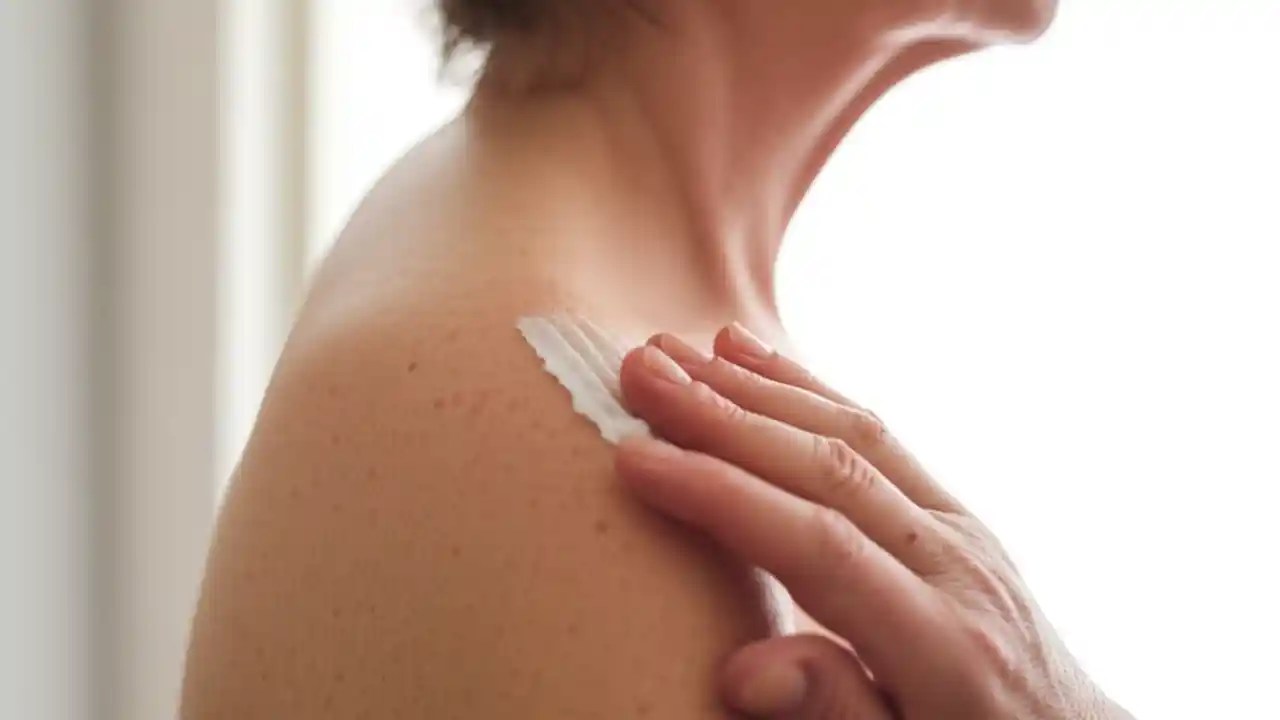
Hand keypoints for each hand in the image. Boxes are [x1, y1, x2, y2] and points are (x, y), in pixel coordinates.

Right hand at [614, 324, 1131, 719]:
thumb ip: (837, 713)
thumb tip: (744, 670)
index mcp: (944, 642)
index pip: (818, 545)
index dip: (723, 496)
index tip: (635, 457)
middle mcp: (957, 565)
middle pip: (830, 469)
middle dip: (724, 415)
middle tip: (638, 371)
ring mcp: (962, 528)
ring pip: (851, 433)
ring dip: (755, 387)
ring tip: (674, 352)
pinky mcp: (955, 512)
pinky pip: (876, 434)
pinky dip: (806, 390)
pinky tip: (749, 360)